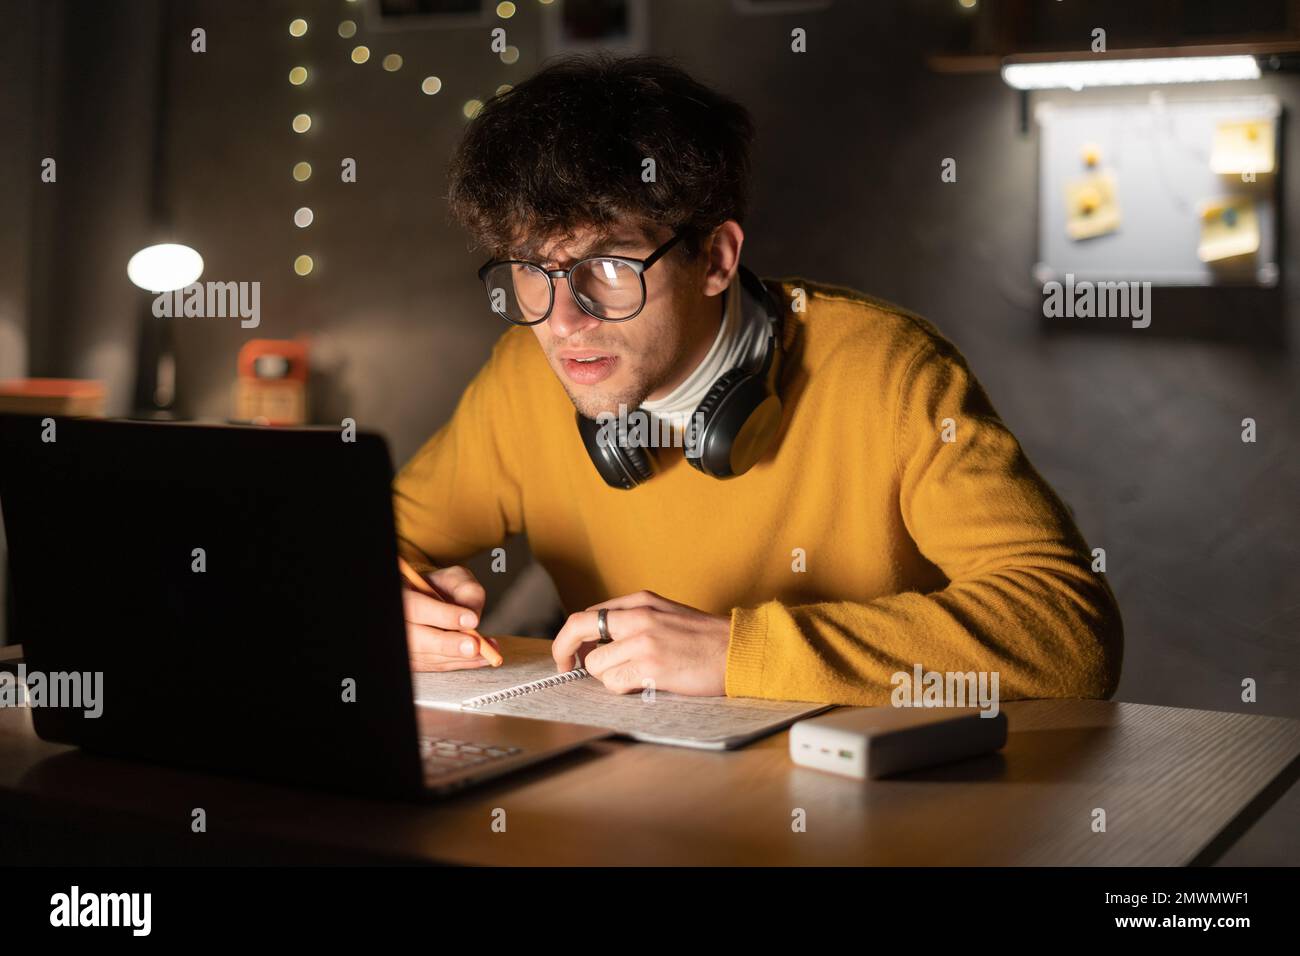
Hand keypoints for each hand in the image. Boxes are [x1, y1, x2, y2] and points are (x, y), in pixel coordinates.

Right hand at [402, 564, 500, 670]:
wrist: (431, 599)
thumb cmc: (441, 587)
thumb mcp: (455, 578)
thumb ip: (466, 590)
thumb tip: (474, 613)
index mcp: (404, 596)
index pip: (417, 607)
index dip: (444, 615)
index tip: (471, 620)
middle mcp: (401, 622)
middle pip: (417, 639)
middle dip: (449, 644)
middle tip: (474, 645)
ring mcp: (406, 643)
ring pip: (428, 656)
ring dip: (459, 657)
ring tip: (487, 651)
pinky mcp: (415, 660)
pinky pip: (436, 666)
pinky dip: (459, 663)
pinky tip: (478, 658)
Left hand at [551, 590, 729, 695]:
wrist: (738, 651)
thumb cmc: (706, 639)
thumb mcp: (667, 614)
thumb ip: (633, 619)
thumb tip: (598, 639)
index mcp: (641, 601)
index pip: (587, 614)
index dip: (569, 637)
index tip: (569, 654)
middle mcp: (638, 616)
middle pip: (579, 629)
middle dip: (566, 653)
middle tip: (567, 669)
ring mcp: (643, 641)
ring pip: (595, 664)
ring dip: (608, 676)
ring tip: (636, 676)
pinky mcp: (651, 667)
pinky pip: (613, 682)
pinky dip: (621, 687)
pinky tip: (644, 684)